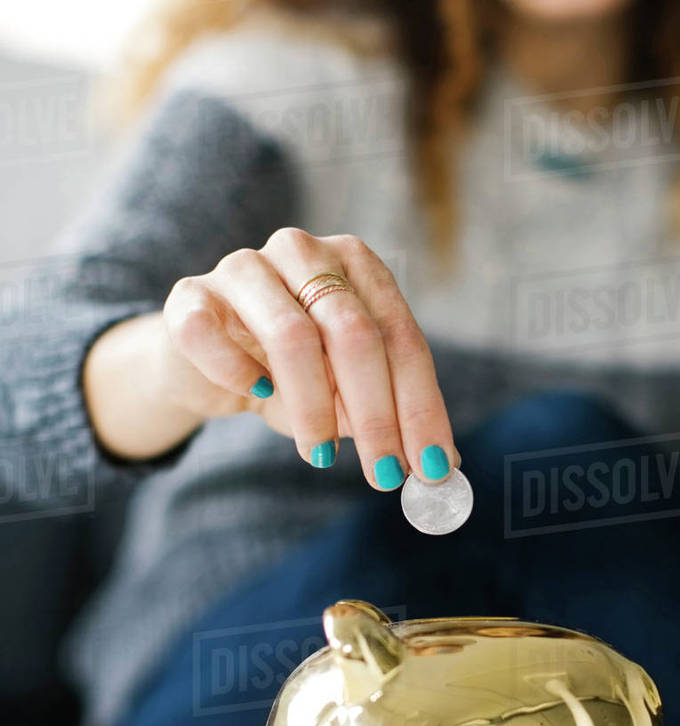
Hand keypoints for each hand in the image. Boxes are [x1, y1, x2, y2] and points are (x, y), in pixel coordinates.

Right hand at [159, 228, 458, 488]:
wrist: (202, 361)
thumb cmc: (287, 374)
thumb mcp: (345, 392)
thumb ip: (389, 414)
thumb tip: (443, 464)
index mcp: (356, 264)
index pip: (401, 337)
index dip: (421, 405)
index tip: (435, 465)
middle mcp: (304, 252)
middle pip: (354, 333)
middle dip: (377, 413)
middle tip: (385, 473)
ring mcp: (244, 267)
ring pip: (292, 336)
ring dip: (314, 407)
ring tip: (322, 455)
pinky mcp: (190, 295)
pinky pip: (213, 336)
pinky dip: (238, 373)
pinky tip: (255, 394)